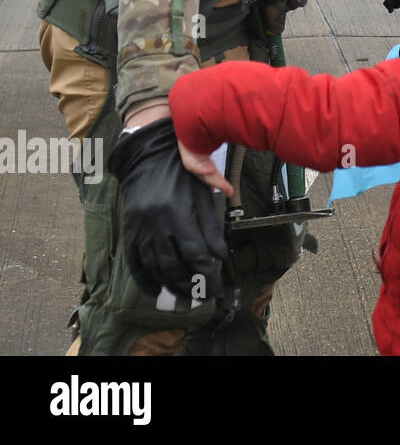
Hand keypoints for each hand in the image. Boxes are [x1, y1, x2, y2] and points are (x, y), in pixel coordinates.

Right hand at [107, 118, 225, 298]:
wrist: (148, 156)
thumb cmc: (182, 174)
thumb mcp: (202, 194)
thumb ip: (211, 225)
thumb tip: (219, 255)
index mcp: (178, 213)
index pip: (195, 254)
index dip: (207, 273)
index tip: (216, 284)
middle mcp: (155, 224)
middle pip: (174, 266)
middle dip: (191, 285)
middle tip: (203, 294)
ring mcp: (139, 229)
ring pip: (154, 267)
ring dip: (170, 285)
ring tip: (185, 295)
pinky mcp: (128, 230)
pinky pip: (133, 261)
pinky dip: (144, 278)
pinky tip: (156, 289)